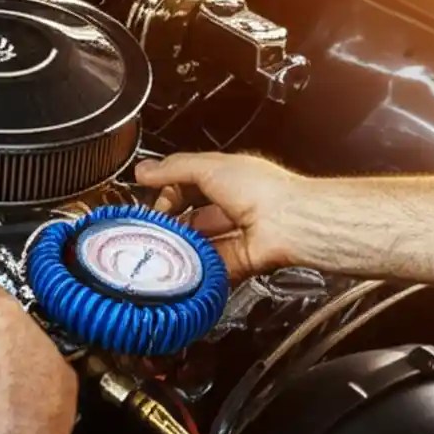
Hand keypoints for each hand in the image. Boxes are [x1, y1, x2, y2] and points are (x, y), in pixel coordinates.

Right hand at [135, 152, 304, 277]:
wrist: (288, 223)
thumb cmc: (264, 190)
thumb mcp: (209, 167)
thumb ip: (174, 168)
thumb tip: (145, 171)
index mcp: (226, 178)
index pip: (186, 182)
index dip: (166, 190)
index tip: (149, 198)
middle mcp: (232, 206)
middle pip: (190, 215)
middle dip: (171, 220)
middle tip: (154, 225)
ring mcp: (235, 234)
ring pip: (198, 242)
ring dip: (181, 243)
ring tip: (165, 243)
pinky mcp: (238, 261)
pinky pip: (211, 265)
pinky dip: (196, 265)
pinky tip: (184, 260)